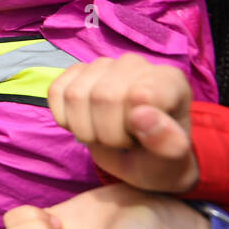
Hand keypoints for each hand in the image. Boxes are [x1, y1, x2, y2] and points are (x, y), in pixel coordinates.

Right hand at [47, 54, 197, 192]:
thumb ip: (168, 144)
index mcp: (170, 81)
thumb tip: (141, 115)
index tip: (140, 140)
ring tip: (105, 135)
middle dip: (106, 134)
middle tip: (122, 143)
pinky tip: (84, 123)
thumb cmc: (158, 159)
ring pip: (75, 95)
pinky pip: (56, 91)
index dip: (129, 128)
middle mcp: (136, 65)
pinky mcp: (76, 71)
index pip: (139, 94)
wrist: (140, 158)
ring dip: (84, 129)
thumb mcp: (172, 163)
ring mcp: (104, 65)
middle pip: (103, 96)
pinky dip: (64, 118)